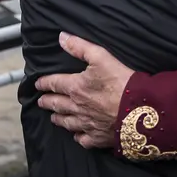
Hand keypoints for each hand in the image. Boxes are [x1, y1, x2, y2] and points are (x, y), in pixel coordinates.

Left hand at [35, 33, 133, 148]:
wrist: (138, 109)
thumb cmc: (120, 82)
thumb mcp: (101, 57)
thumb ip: (80, 47)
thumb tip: (62, 38)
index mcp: (76, 87)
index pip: (54, 83)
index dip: (44, 82)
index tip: (38, 84)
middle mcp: (76, 107)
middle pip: (56, 104)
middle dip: (47, 102)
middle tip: (41, 101)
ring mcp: (86, 124)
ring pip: (66, 122)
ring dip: (58, 118)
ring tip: (53, 117)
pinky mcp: (97, 137)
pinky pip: (82, 139)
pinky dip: (77, 136)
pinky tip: (77, 135)